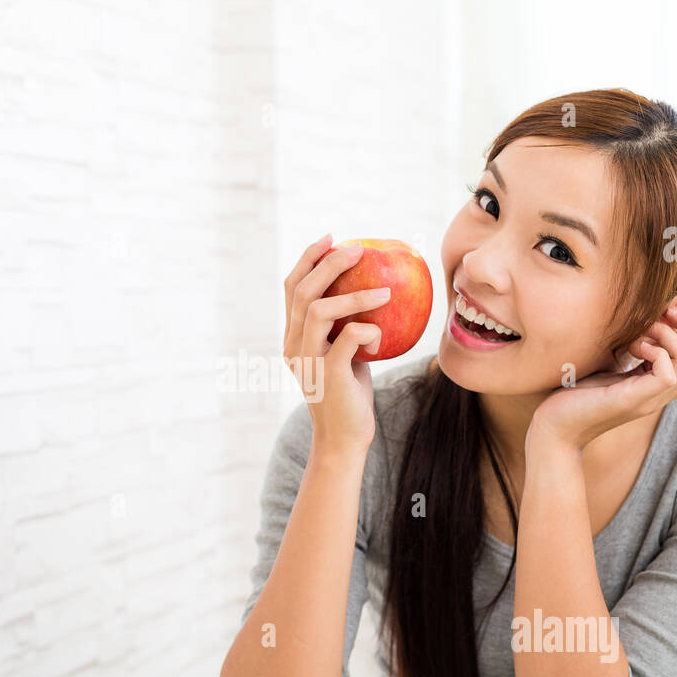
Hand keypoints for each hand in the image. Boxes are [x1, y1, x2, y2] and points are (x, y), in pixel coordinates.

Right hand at [282, 234, 390, 454]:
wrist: (343, 439)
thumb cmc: (349, 395)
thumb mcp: (344, 355)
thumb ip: (346, 328)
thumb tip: (376, 292)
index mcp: (292, 337)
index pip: (291, 288)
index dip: (308, 258)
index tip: (331, 238)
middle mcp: (293, 345)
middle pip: (302, 291)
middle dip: (329, 263)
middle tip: (358, 249)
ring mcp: (307, 360)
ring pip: (319, 310)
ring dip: (354, 294)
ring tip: (385, 290)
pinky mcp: (327, 375)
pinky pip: (346, 338)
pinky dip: (366, 329)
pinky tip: (382, 332)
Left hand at [527, 302, 676, 454]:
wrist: (553, 429)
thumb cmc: (575, 395)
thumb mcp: (610, 365)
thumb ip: (633, 347)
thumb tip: (646, 320)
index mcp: (658, 385)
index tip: (663, 320)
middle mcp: (660, 394)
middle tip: (659, 320)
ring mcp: (650, 399)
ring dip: (670, 337)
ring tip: (639, 337)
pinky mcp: (632, 400)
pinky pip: (668, 373)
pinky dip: (654, 351)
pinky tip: (630, 350)